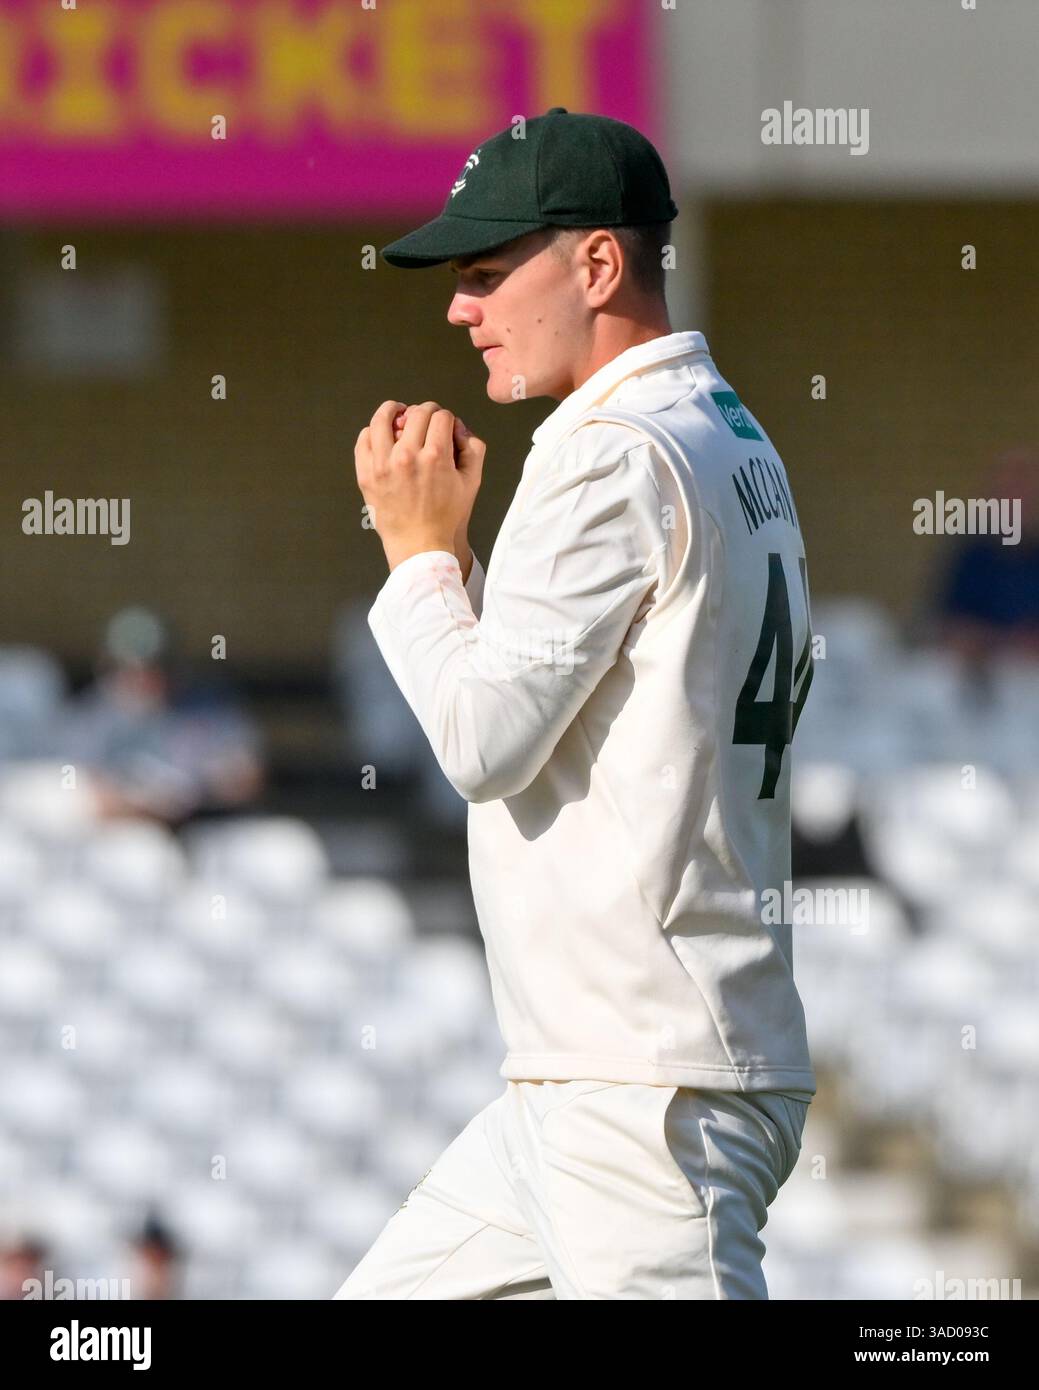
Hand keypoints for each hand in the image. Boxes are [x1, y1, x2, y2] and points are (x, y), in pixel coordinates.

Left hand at [355, 399, 483, 571]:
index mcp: (436, 456)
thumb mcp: (471, 483)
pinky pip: (364, 440)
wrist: (419, 544)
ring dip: (392, 410)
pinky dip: (372, 431)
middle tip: (427, 419)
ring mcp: (383, 464)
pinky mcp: (366, 474)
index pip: (441, 416)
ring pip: (382, 419)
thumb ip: (473, 449)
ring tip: (397, 411)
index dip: (445, 416)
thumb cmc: (446, 516)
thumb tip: (459, 427)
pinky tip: (381, 433)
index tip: (444, 423)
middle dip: (425, 411)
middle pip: (416, 413)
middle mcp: (407, 456)